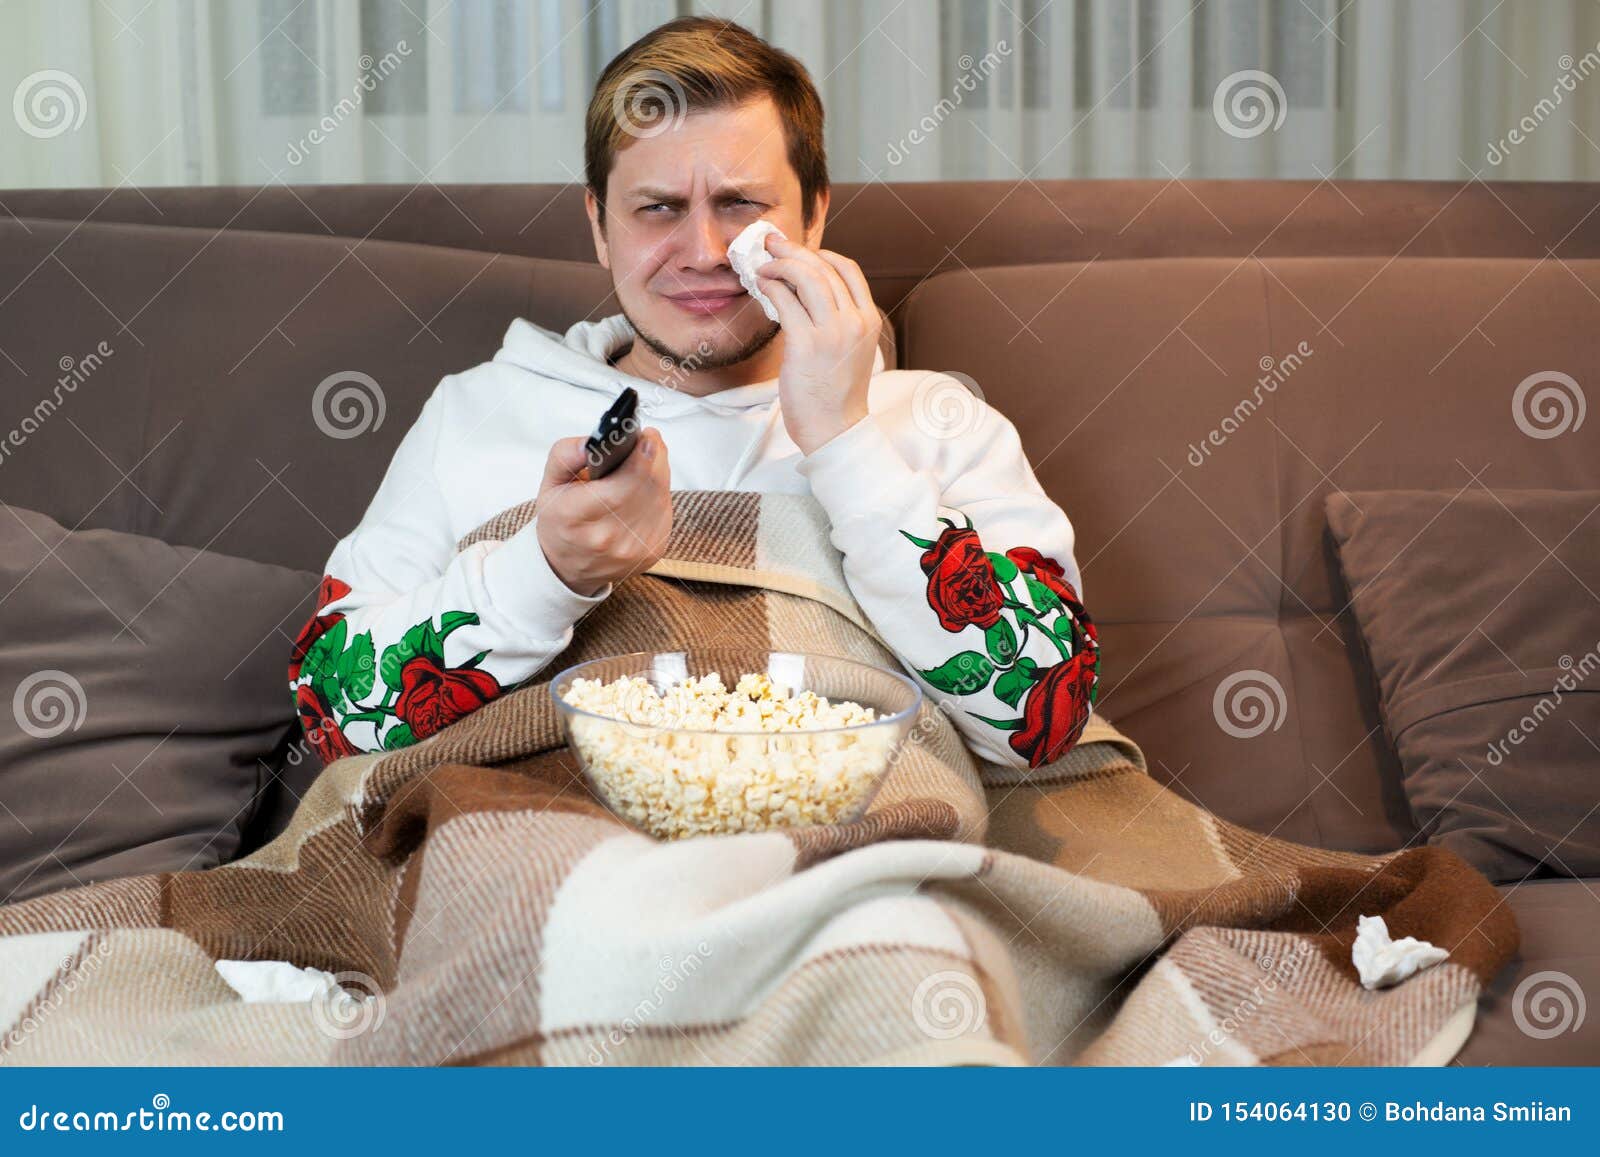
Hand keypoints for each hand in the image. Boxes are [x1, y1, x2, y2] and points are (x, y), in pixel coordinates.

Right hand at [534, 428, 671, 596]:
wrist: (568, 565)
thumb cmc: (560, 520)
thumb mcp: (551, 482)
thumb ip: (567, 454)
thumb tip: (595, 441)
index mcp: (575, 516)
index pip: (622, 485)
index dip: (642, 457)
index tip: (645, 437)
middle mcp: (606, 537)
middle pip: (649, 487)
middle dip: (654, 457)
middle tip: (648, 441)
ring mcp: (632, 549)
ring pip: (661, 497)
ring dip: (659, 474)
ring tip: (644, 463)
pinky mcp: (651, 553)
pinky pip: (666, 513)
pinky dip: (659, 495)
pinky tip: (645, 490)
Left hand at [755, 236, 880, 454]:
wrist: (835, 430)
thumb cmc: (836, 394)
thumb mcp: (850, 350)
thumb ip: (838, 321)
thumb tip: (802, 293)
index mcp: (868, 320)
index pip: (848, 270)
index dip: (821, 253)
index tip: (800, 250)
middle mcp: (854, 322)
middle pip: (823, 268)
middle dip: (793, 250)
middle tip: (771, 243)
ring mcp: (832, 333)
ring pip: (806, 278)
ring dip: (780, 264)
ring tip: (762, 265)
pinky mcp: (806, 345)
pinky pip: (786, 302)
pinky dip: (771, 286)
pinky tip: (761, 286)